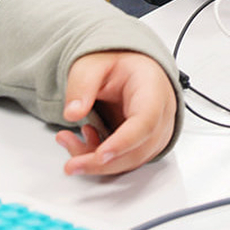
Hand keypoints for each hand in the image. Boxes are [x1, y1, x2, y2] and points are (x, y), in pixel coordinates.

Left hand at [56, 51, 178, 173]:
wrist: (127, 68)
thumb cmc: (118, 65)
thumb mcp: (93, 64)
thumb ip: (82, 85)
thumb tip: (72, 113)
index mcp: (152, 89)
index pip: (146, 120)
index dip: (124, 142)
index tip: (101, 154)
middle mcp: (160, 114)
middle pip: (139, 149)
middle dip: (104, 163)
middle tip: (72, 165)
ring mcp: (155, 132)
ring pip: (131, 160)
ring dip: (98, 163)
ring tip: (69, 142)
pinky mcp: (143, 144)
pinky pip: (124, 161)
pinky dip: (100, 160)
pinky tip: (83, 141)